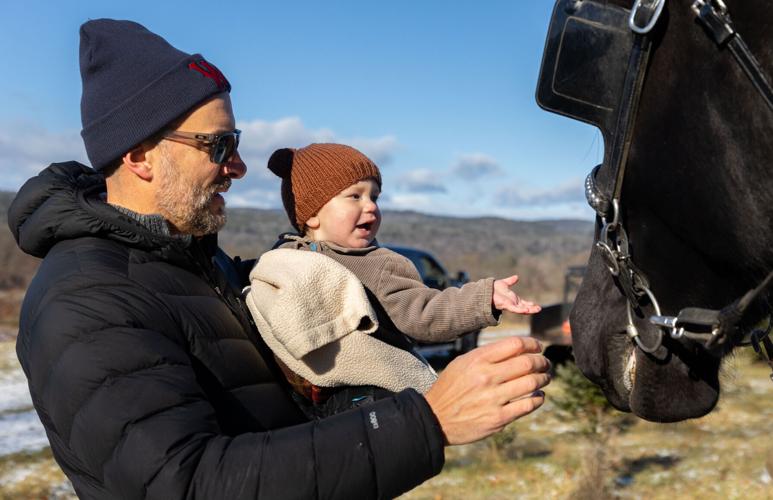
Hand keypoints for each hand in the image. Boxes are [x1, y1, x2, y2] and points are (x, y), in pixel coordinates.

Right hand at [424, 337, 550, 444]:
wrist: (435, 419)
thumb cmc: (451, 388)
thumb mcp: (462, 364)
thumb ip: (487, 355)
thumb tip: (517, 348)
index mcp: (477, 360)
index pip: (515, 344)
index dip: (532, 344)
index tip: (538, 347)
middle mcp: (486, 377)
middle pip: (527, 363)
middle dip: (542, 361)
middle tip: (545, 363)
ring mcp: (493, 399)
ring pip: (532, 384)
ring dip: (544, 379)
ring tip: (545, 378)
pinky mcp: (498, 419)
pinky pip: (527, 405)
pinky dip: (538, 398)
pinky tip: (538, 396)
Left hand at [493, 275, 540, 313]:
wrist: (485, 290)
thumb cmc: (492, 288)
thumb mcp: (504, 284)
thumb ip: (510, 281)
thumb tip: (516, 277)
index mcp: (512, 299)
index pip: (522, 303)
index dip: (529, 304)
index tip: (535, 305)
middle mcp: (512, 303)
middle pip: (524, 307)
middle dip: (532, 308)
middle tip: (539, 309)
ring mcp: (509, 305)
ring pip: (521, 309)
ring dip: (529, 310)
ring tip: (537, 310)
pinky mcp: (506, 305)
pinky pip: (514, 308)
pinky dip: (521, 309)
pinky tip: (527, 310)